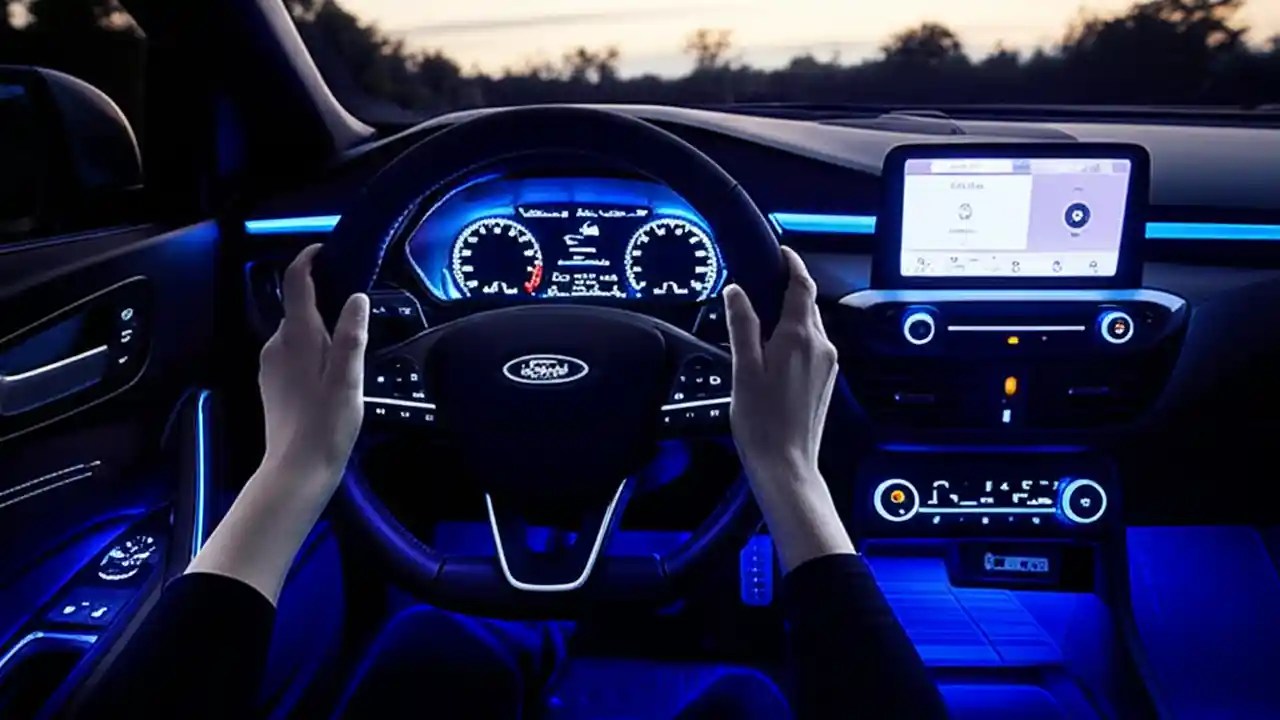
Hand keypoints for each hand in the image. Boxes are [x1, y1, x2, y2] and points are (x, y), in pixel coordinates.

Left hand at [189, 245, 368, 602]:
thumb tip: (356, 297)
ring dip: (322, 335)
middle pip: (300, 309)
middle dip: (326, 306)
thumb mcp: (349, 378)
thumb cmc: (326, 424)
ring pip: (299, 334)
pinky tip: (332, 378)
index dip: (308, 260)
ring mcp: (271, 365)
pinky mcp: (272, 384)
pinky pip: (294, 354)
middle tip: (358, 325)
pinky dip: (313, 354)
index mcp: (296, 336)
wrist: (296, 470)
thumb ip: (351, 335)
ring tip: (351, 359)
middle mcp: (277, 344)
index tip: (325, 249)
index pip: (295, 283)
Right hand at [725, 246, 837, 481]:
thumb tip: (737, 292)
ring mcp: (827, 364)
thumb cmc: (761, 421)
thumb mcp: (743, 369)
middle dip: (788, 290)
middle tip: (762, 283)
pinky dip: (796, 337)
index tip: (781, 252)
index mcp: (799, 337)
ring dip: (791, 316)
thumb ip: (742, 325)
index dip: (792, 264)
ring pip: (811, 326)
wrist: (786, 464)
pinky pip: (812, 346)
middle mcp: (821, 346)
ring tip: (762, 319)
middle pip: (807, 304)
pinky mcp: (825, 380)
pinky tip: (774, 350)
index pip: (801, 286)